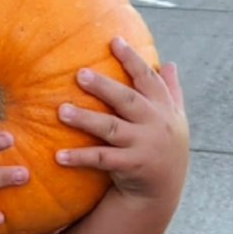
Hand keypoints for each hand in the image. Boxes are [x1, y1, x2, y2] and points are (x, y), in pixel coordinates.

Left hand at [55, 39, 188, 214]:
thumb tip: (170, 63)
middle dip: (105, 86)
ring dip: (86, 119)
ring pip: (111, 129)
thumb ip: (171, 92)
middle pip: (127, 100)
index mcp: (164, 108)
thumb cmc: (163, 150)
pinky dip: (80, 157)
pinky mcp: (131, 167)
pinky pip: (101, 160)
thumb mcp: (174, 120)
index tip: (113, 41)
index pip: (148, 79)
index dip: (132, 59)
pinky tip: (59, 155)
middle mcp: (156, 124)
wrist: (162, 192)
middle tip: (79, 74)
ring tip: (61, 111)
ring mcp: (144, 146)